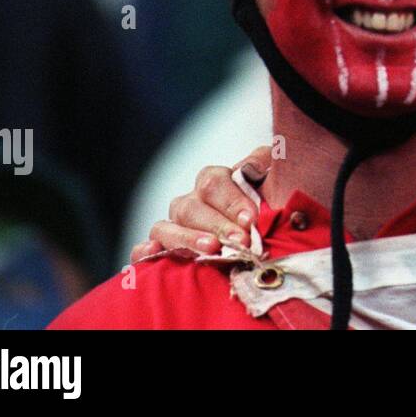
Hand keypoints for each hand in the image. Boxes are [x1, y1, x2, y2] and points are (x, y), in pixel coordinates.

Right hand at [128, 146, 273, 262]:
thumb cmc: (265, 206)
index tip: (251, 219)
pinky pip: (144, 247)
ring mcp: (174, 225)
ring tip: (211, 249)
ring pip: (166, 226)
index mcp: (214, 182)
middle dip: (218, 225)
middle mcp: (190, 202)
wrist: (257, 237)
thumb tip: (250, 165)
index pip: (214, 183)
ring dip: (188, 238)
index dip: (231, 200)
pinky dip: (145, 250)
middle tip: (241, 241)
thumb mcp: (271, 181)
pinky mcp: (162, 249)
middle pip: (191, 207)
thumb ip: (263, 164)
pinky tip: (153, 252)